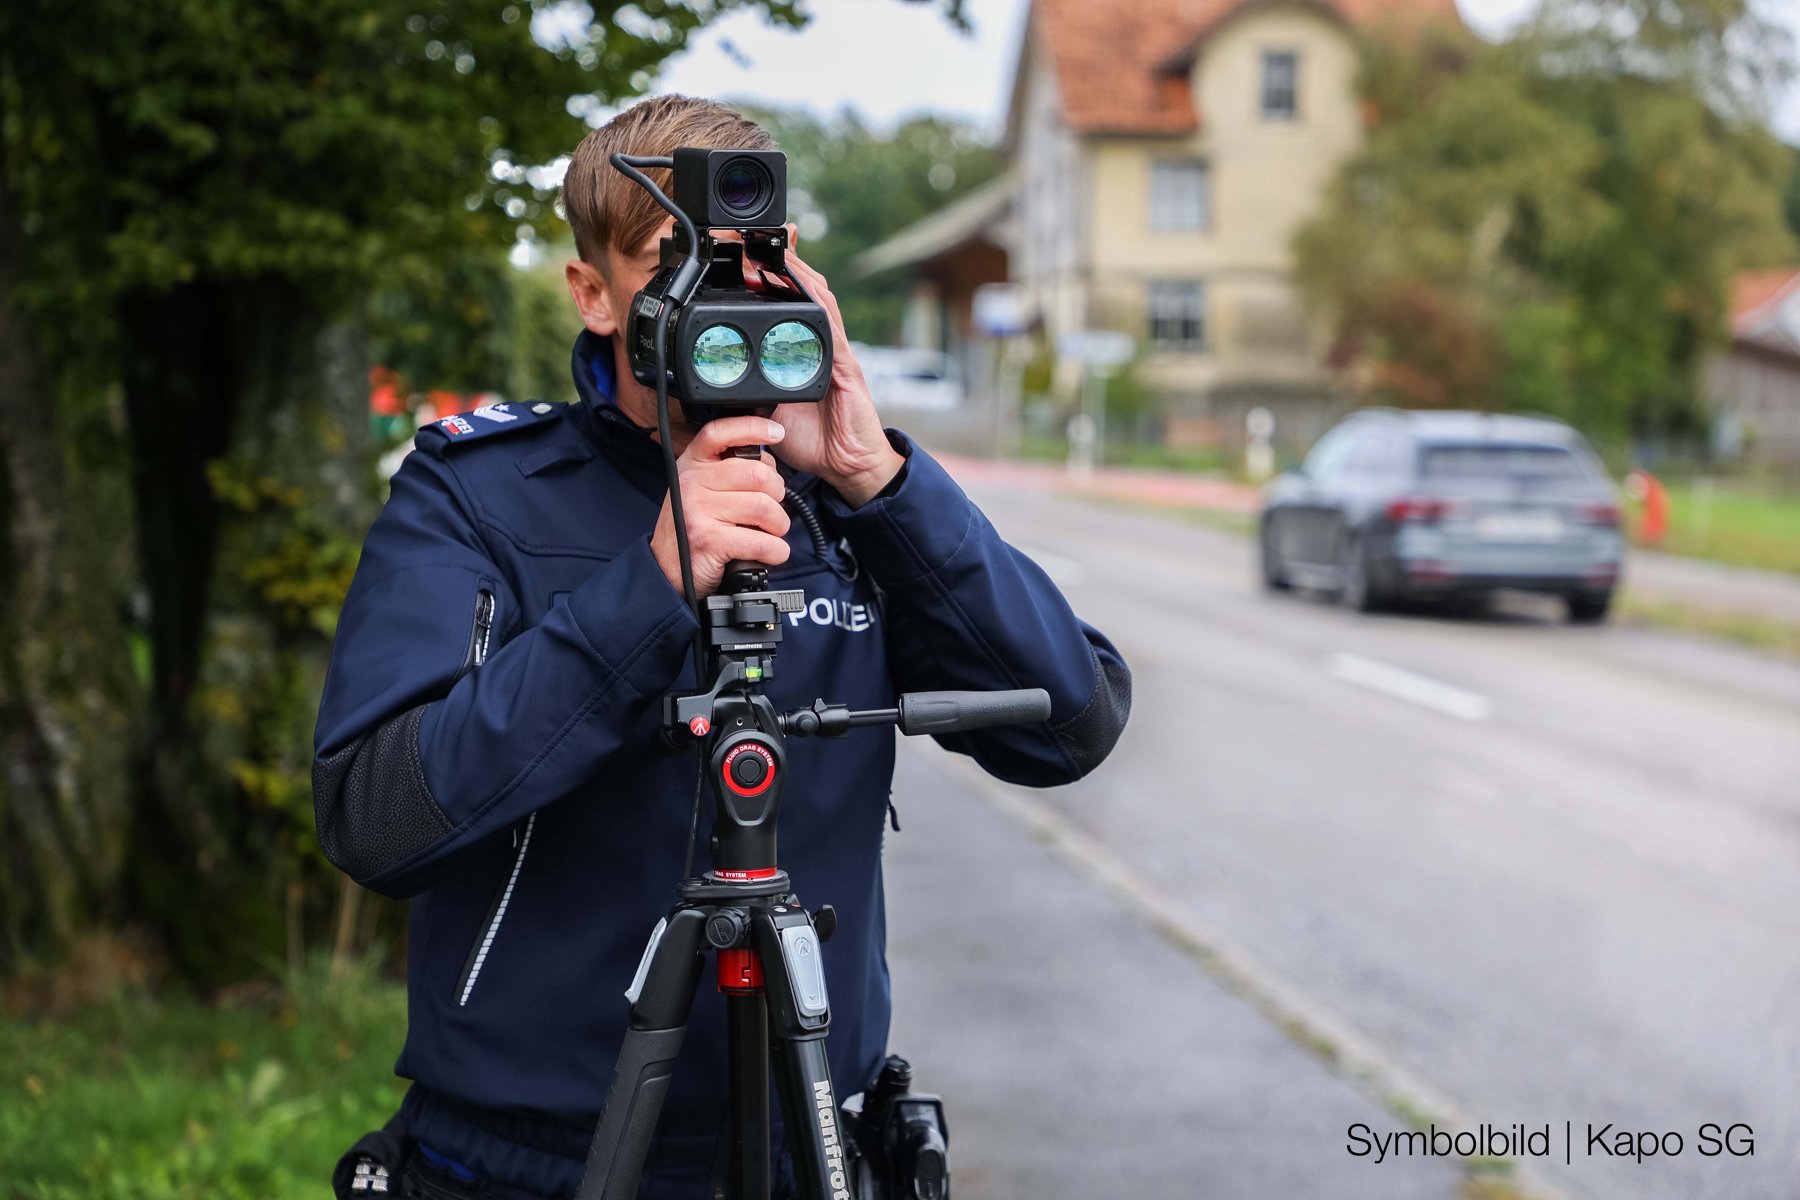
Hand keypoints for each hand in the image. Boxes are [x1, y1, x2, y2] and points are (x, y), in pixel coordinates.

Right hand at [651, 416, 791, 597]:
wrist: (667, 568)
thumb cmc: (692, 527)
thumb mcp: (701, 489)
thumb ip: (726, 471)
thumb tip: (768, 462)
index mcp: (693, 464)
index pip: (720, 432)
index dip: (751, 427)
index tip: (776, 431)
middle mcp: (693, 482)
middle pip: (758, 474)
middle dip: (778, 494)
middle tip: (772, 508)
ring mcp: (699, 510)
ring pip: (764, 507)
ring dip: (779, 524)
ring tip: (771, 531)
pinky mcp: (709, 540)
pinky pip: (761, 542)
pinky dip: (776, 551)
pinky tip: (769, 552)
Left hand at [765, 244, 904, 506]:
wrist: (848, 467)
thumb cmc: (812, 440)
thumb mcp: (768, 410)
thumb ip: (749, 390)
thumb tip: (716, 381)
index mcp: (801, 351)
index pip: (786, 303)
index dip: (768, 275)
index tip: (743, 254)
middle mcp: (821, 344)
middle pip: (804, 291)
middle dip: (781, 261)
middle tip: (751, 240)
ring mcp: (836, 352)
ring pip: (819, 301)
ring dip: (796, 274)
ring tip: (771, 252)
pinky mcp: (846, 367)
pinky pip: (831, 330)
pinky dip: (817, 306)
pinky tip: (805, 286)